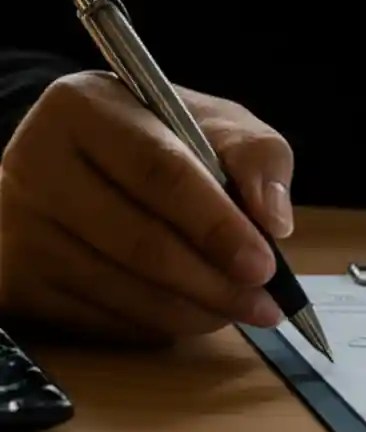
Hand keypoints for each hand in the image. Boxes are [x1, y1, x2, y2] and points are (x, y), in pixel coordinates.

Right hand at [0, 71, 294, 342]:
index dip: (217, 226)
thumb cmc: (168, 140)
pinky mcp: (14, 276)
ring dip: (193, 311)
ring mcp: (18, 223)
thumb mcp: (220, 127)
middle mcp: (34, 160)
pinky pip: (97, 318)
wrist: (94, 162)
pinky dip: (156, 324)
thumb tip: (274, 220)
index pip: (158, 172)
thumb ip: (258, 158)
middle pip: (138, 240)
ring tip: (239, 309)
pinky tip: (190, 310)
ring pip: (119, 288)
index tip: (265, 266)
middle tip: (264, 305)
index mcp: (86, 107)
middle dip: (214, 283)